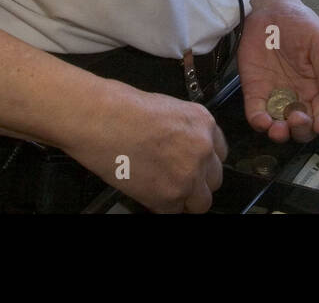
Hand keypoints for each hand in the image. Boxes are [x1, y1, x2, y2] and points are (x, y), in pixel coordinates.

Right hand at [66, 81, 226, 212]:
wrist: (100, 119)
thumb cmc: (122, 107)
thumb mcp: (166, 108)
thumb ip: (183, 130)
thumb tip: (181, 146)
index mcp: (203, 123)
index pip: (219, 153)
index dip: (203, 161)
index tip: (192, 165)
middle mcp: (203, 149)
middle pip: (214, 179)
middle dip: (197, 181)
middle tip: (175, 178)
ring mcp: (189, 175)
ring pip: (201, 202)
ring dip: (185, 198)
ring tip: (163, 190)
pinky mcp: (169, 197)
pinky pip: (174, 211)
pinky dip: (162, 206)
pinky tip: (147, 192)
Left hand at [238, 0, 318, 143]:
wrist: (268, 10)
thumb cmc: (299, 23)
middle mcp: (299, 97)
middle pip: (305, 127)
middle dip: (303, 130)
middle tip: (297, 118)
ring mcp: (276, 97)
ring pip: (281, 126)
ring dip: (281, 133)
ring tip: (278, 128)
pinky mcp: (255, 93)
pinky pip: (257, 114)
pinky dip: (259, 122)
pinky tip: (262, 120)